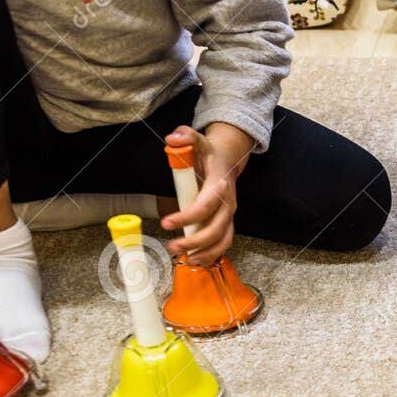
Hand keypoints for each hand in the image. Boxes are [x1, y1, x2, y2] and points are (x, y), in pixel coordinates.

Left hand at [160, 122, 254, 264]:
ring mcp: (229, 215)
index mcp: (220, 186)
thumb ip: (185, 136)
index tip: (167, 223)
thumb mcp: (197, 140)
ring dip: (205, 253)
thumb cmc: (209, 153)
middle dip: (195, 242)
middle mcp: (228, 204)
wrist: (227, 159)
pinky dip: (211, 255)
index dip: (187, 217)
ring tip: (184, 259)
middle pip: (216, 230)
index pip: (205, 207)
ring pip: (222, 241)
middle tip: (173, 246)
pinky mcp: (226, 223)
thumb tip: (172, 138)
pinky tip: (194, 260)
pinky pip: (222, 243)